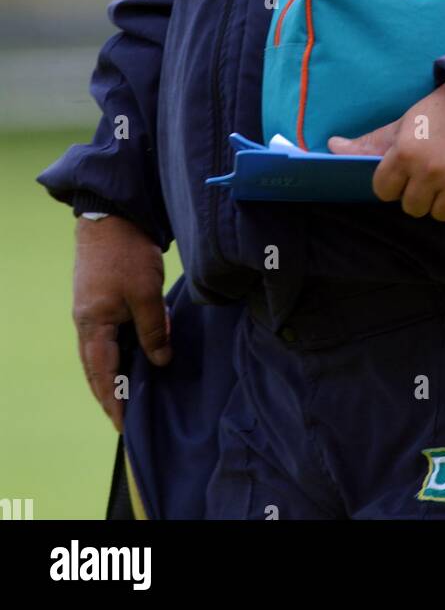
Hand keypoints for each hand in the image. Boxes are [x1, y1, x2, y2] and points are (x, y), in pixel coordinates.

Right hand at [73, 215, 171, 432]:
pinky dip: (118, 352)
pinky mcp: (99, 300)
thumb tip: (159, 361)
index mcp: (93, 325)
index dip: (113, 400)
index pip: (102, 374)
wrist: (112, 216)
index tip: (123, 426)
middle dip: (109, 394)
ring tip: (130, 395)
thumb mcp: (146, 294)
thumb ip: (153, 330)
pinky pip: (108, 336)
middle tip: (124, 418)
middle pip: (95, 368)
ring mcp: (91, 310)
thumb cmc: (127, 253)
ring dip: (113, 374)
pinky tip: (135, 357)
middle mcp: (87, 322)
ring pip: (101, 353)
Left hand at [327, 78, 444, 221]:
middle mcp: (431, 171)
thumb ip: (372, 142)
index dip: (392, 182)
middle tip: (433, 171)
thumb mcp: (406, 121)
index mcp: (406, 152)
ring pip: (440, 214)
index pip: (384, 191)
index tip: (405, 171)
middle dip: (419, 193)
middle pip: (412, 207)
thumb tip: (333, 147)